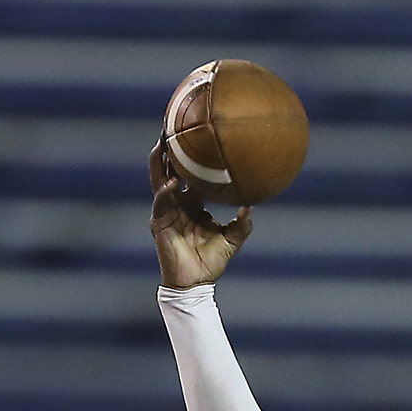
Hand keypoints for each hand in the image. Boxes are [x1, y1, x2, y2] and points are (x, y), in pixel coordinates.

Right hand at [150, 141, 252, 288]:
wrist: (196, 283)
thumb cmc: (212, 261)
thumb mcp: (232, 239)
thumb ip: (242, 223)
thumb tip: (252, 206)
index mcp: (192, 203)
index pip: (189, 174)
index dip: (189, 156)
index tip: (196, 134)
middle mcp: (177, 203)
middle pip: (169, 169)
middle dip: (169, 149)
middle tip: (174, 127)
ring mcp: (166, 212)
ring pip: (159, 180)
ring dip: (160, 162)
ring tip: (164, 144)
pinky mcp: (159, 223)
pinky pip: (161, 202)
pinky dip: (166, 191)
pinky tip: (174, 182)